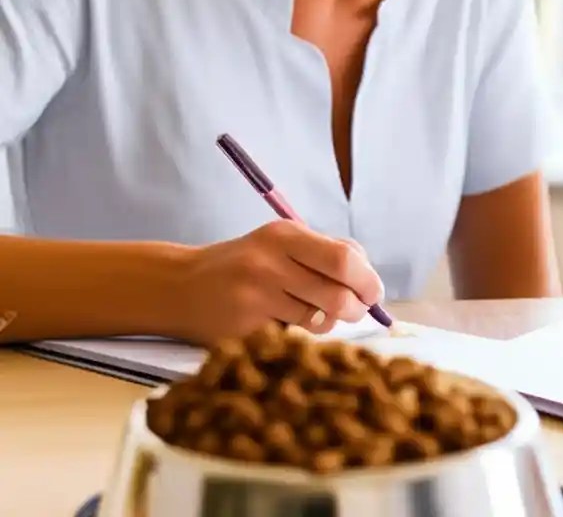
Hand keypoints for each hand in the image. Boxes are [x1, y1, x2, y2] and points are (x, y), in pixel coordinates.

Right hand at [172, 220, 384, 344]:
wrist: (180, 286)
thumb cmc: (244, 266)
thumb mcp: (280, 245)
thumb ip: (326, 254)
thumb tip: (370, 279)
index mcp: (286, 234)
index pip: (345, 258)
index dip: (368, 281)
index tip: (373, 294)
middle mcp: (271, 260)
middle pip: (339, 293)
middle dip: (357, 308)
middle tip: (355, 312)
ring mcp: (256, 294)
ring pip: (321, 320)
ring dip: (329, 324)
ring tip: (316, 317)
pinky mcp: (245, 325)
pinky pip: (294, 337)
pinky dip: (299, 335)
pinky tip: (283, 325)